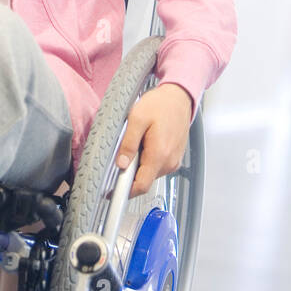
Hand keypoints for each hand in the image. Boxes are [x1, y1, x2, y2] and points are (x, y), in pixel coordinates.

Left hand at [115, 84, 192, 198]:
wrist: (180, 97)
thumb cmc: (160, 104)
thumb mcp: (137, 118)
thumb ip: (128, 143)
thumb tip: (121, 164)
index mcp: (159, 154)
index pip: (141, 186)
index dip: (124, 192)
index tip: (111, 193)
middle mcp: (169, 162)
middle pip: (144, 180)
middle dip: (131, 171)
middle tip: (126, 150)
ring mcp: (174, 161)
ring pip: (150, 173)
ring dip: (140, 164)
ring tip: (139, 141)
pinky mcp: (175, 158)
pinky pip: (157, 166)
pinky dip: (148, 159)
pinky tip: (148, 142)